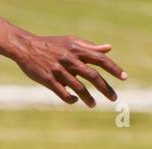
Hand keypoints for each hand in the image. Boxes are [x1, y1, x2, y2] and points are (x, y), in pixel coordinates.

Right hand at [7, 32, 126, 106]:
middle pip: (93, 76)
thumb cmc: (52, 45)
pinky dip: (71, 99)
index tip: (124, 77)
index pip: (100, 59)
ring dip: (88, 98)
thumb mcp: (71, 41)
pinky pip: (63, 94)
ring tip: (93, 105)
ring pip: (79, 89)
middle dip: (106, 89)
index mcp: (77, 50)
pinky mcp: (49, 80)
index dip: (114, 68)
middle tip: (114, 98)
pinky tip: (74, 101)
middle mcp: (70, 60)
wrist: (26, 47)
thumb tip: (109, 48)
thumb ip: (90, 46)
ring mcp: (59, 71)